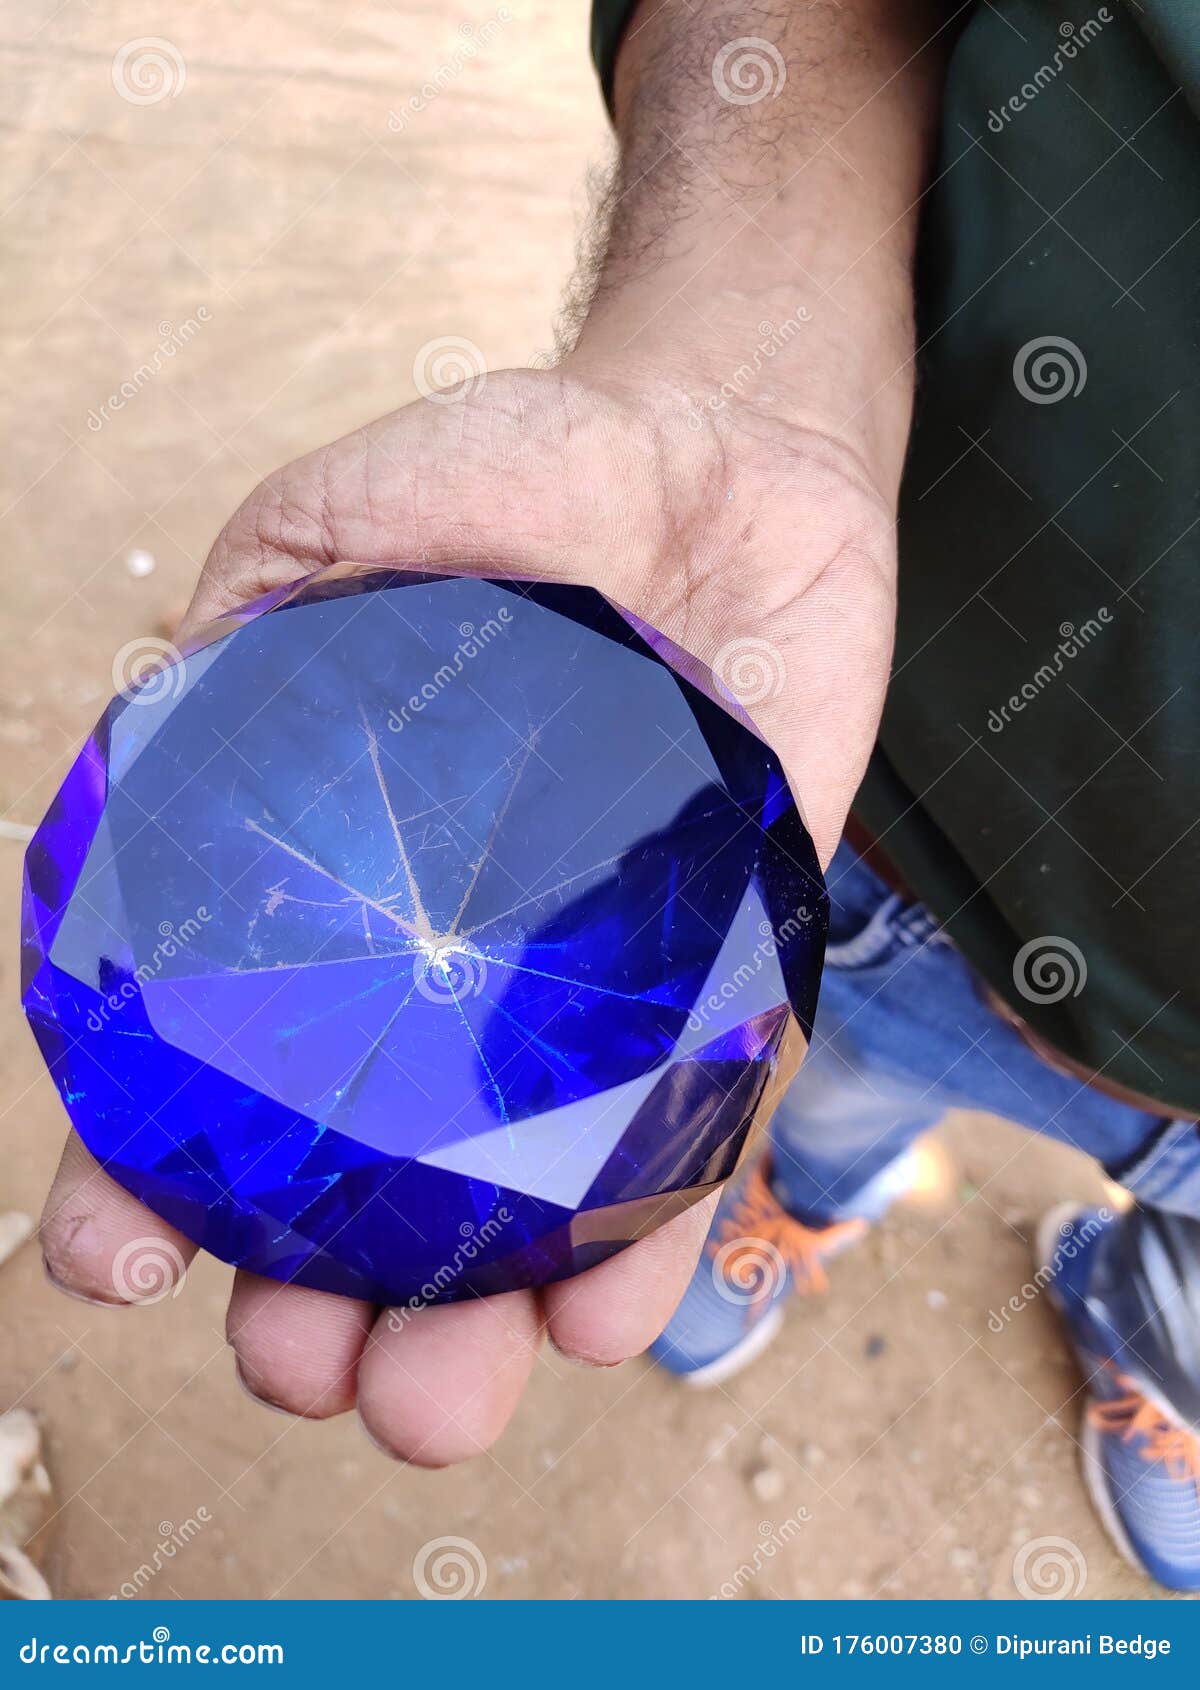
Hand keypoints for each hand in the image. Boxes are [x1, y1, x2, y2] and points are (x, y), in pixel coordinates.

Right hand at [39, 364, 894, 1459]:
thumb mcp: (366, 506)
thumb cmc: (542, 471)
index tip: (112, 1256)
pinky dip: (643, 1234)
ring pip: (514, 1205)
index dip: (146, 1168)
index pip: (217, 1055)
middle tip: (297, 1366)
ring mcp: (586, 994)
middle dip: (312, 1302)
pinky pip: (679, 1136)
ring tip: (431, 1405)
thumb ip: (266, 594)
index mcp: (334, 884)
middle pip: (359, 1182)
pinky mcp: (722, 987)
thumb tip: (156, 693)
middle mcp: (446, 969)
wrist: (739, 464)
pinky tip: (598, 1314)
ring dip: (468, 1327)